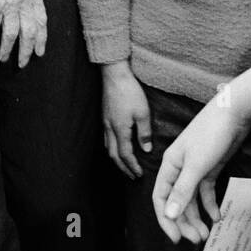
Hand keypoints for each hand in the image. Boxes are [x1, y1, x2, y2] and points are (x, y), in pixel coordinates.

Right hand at [102, 63, 151, 178]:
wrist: (114, 74)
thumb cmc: (130, 91)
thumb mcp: (143, 112)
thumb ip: (144, 133)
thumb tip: (146, 150)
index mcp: (120, 129)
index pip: (125, 155)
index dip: (132, 166)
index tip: (139, 175)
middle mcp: (110, 128)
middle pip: (113, 155)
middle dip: (123, 168)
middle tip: (132, 176)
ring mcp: (105, 122)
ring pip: (108, 147)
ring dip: (116, 159)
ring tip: (125, 165)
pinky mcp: (104, 116)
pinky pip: (106, 139)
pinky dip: (112, 148)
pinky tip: (117, 146)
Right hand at [152, 93, 250, 244]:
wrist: (233, 113)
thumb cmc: (211, 134)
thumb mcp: (196, 165)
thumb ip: (182, 190)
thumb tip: (169, 215)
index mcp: (170, 165)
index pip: (161, 198)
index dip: (166, 219)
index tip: (176, 239)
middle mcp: (179, 169)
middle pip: (177, 202)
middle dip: (184, 222)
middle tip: (197, 240)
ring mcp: (195, 168)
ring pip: (191, 199)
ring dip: (197, 217)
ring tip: (206, 234)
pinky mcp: (210, 168)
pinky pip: (206, 191)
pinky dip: (210, 204)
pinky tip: (217, 217)